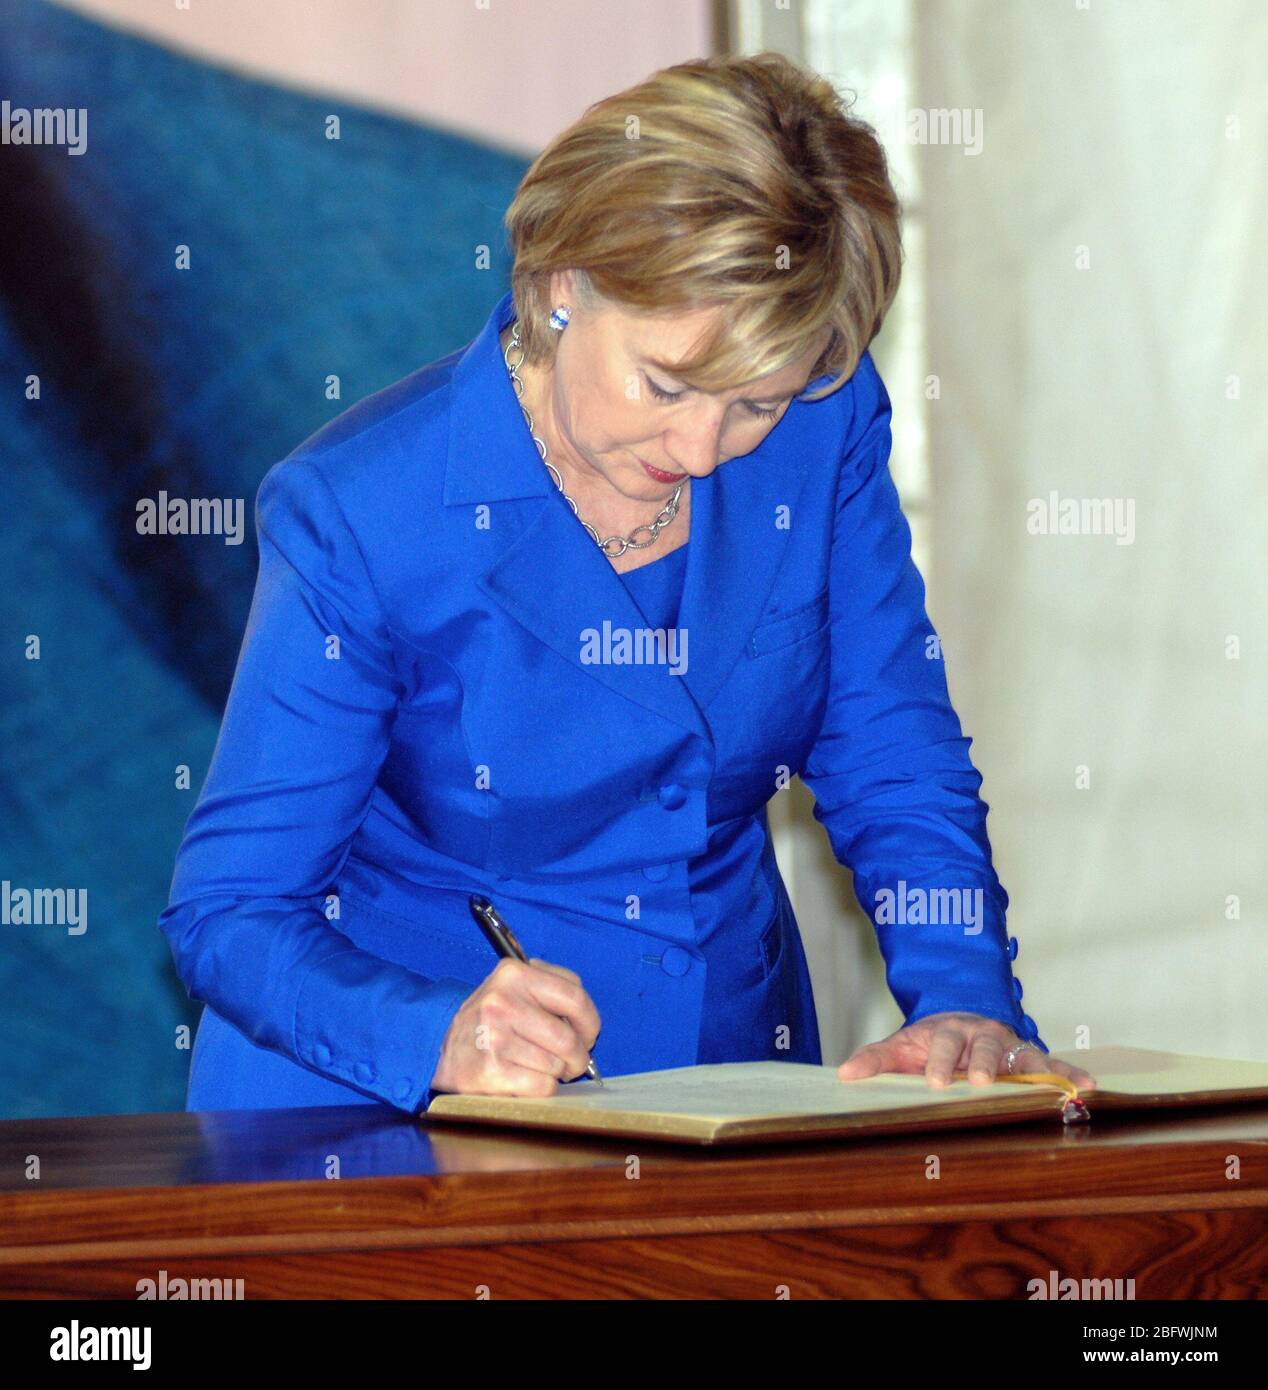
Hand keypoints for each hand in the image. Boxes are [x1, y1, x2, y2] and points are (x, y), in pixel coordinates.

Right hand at [430, 957, 600, 1096]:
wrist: (437, 1047)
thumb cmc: (487, 1020)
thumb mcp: (513, 987)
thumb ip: (551, 990)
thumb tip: (588, 1025)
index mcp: (513, 974)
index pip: (574, 996)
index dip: (590, 1021)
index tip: (588, 1035)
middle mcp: (502, 1002)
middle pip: (568, 1038)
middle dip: (577, 1056)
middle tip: (570, 1062)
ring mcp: (494, 1037)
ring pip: (556, 1065)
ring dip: (555, 1073)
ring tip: (537, 1066)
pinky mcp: (490, 1071)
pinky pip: (542, 1086)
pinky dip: (542, 1088)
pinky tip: (525, 1079)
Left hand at [837, 1011, 1096, 1090]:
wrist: (961, 1016)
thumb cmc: (929, 1042)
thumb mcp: (900, 1046)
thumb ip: (875, 1060)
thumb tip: (843, 1075)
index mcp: (948, 1031)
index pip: (941, 1045)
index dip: (938, 1062)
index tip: (933, 1082)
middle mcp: (982, 1035)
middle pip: (985, 1047)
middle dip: (984, 1064)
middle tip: (980, 1083)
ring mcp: (1010, 1045)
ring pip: (1023, 1054)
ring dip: (1034, 1070)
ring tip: (1047, 1086)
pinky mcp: (1032, 1058)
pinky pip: (1056, 1065)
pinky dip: (1072, 1074)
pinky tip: (1091, 1086)